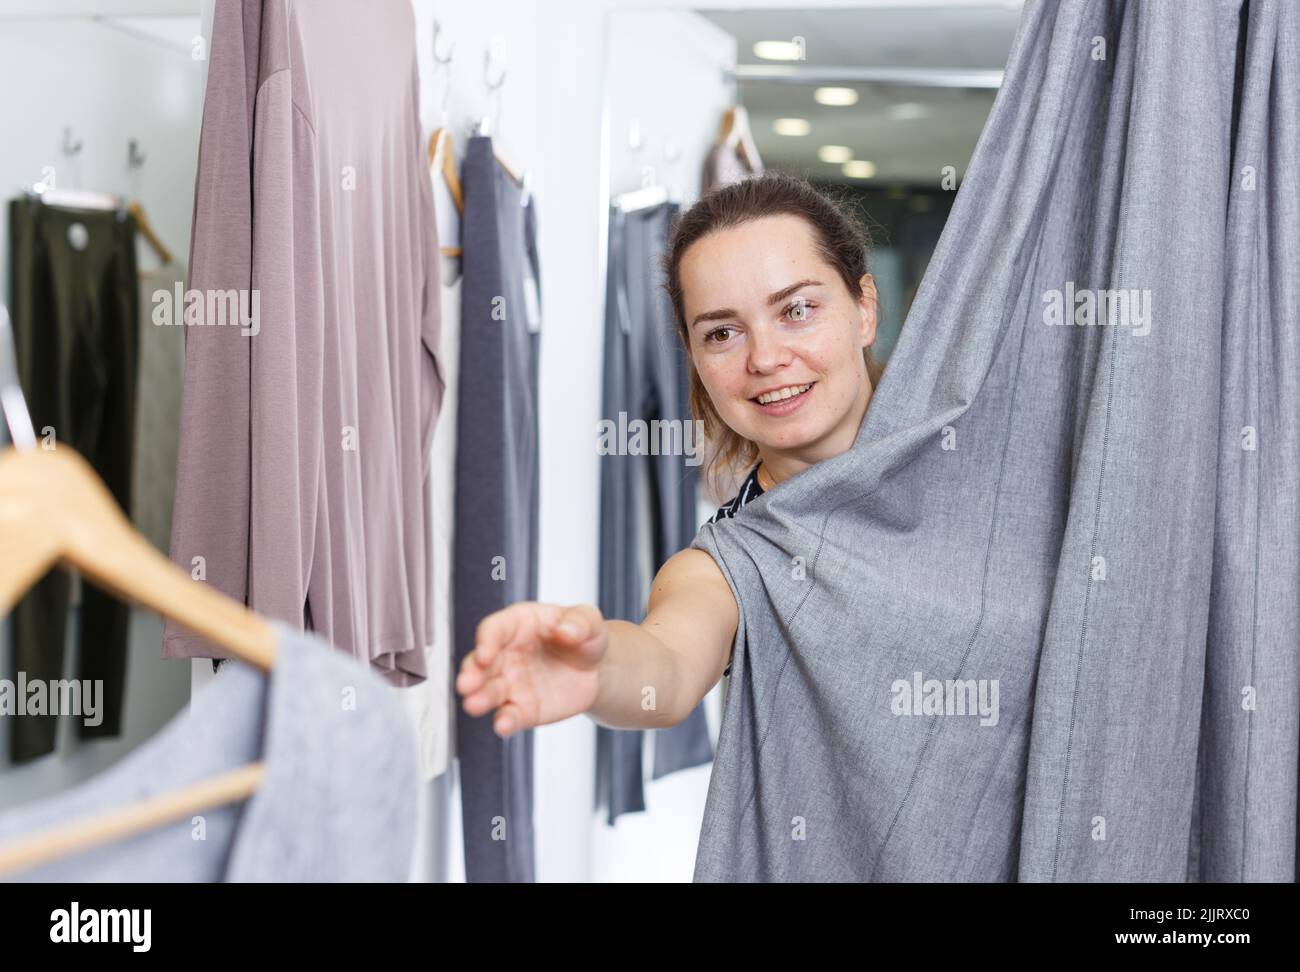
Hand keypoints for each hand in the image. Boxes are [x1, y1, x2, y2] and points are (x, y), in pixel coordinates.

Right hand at [455, 601, 607, 737]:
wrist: (596, 669)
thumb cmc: (585, 636)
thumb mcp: (588, 620)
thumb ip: (579, 622)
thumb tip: (566, 631)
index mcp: (518, 625)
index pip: (494, 629)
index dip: (486, 641)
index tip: (485, 654)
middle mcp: (507, 654)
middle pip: (481, 663)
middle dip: (471, 673)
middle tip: (465, 684)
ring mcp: (512, 683)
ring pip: (489, 692)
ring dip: (480, 699)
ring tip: (473, 705)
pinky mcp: (524, 709)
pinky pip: (511, 716)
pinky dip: (505, 722)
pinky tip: (503, 726)